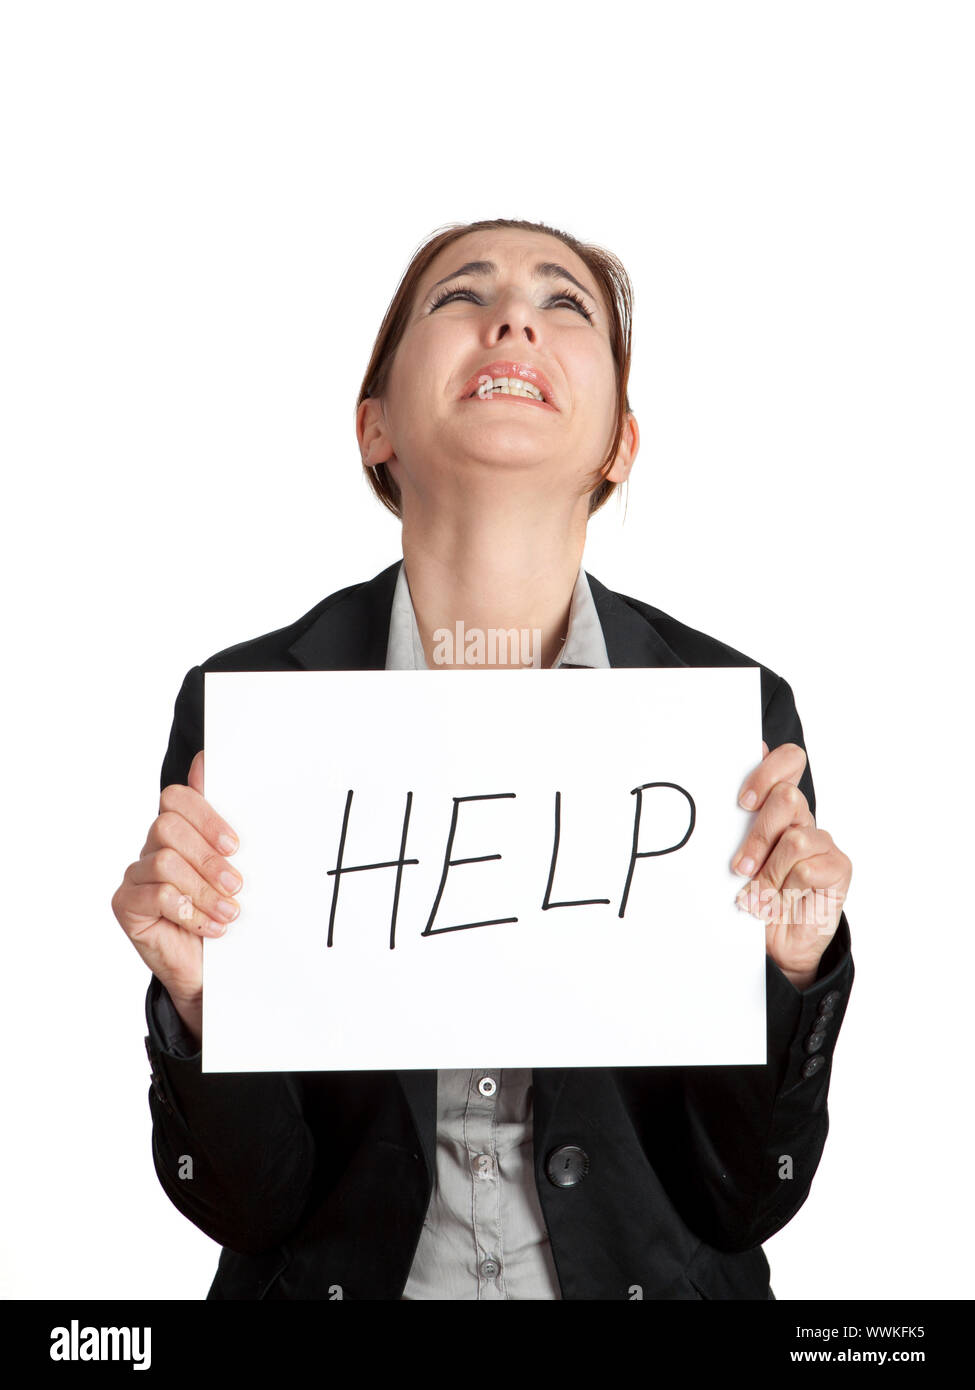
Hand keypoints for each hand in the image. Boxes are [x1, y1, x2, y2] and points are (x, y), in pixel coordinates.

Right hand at [111, 750, 240, 1041]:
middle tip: (237, 885)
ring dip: (205, 891)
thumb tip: (207, 761)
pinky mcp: (126, 904)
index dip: (205, 816)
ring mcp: (136, 875)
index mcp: (178, 830)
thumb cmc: (222, 911)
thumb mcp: (233, 867)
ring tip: (228, 913)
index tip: (235, 844)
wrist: (210, 967)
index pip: (177, 798)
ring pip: (166, 863)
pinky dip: (189, 911)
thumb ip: (221, 823)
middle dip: (209, 858)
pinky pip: (156, 895)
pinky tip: (208, 926)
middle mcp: (152, 847)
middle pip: (168, 827)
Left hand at [731, 741, 851, 989]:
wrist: (773, 945)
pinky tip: (776, 905)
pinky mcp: (838, 868)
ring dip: (768, 873)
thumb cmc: (751, 895)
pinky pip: (811, 867)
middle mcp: (801, 819)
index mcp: (775, 808)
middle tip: (740, 866)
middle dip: (758, 835)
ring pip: (796, 837)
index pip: (787, 761)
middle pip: (787, 797)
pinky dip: (786, 889)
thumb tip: (715, 788)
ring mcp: (822, 843)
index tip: (742, 803)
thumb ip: (734, 826)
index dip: (767, 771)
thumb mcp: (736, 859)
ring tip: (754, 897)